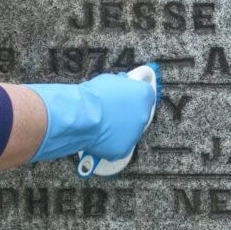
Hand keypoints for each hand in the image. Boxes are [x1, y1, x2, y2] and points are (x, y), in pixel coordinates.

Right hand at [25, 65, 161, 174]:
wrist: (84, 115)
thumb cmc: (94, 96)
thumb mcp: (111, 81)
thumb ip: (122, 86)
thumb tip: (121, 87)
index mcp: (144, 95)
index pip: (146, 95)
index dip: (135, 97)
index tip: (127, 99)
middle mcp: (143, 115)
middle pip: (139, 116)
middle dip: (128, 115)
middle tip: (112, 113)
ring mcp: (135, 134)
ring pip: (130, 132)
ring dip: (120, 129)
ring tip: (103, 126)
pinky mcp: (124, 148)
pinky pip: (119, 146)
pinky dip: (111, 143)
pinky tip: (100, 137)